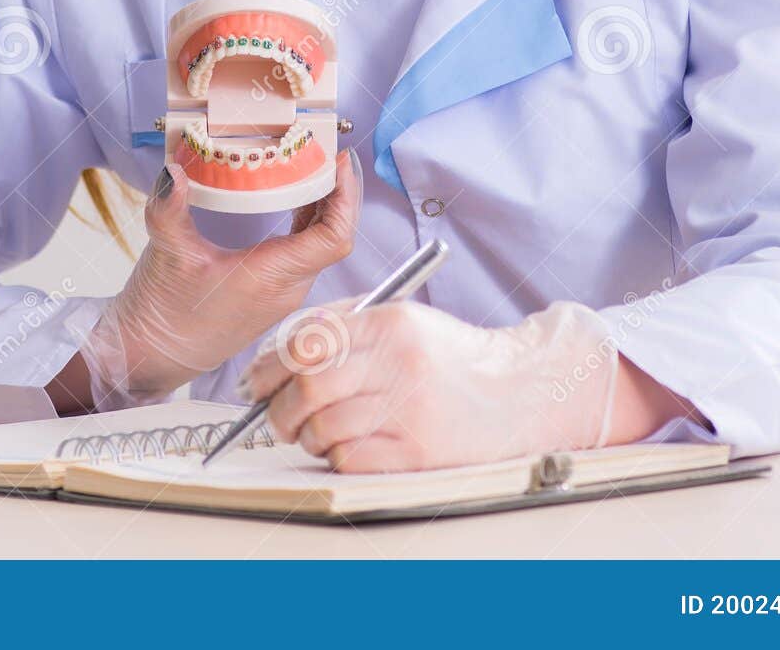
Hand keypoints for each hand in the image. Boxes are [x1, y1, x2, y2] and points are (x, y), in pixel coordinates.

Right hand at [77, 149, 359, 408]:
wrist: (152, 356)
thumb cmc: (163, 314)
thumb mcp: (166, 254)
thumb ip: (169, 207)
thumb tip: (172, 170)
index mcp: (272, 278)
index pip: (334, 238)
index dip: (346, 197)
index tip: (340, 160)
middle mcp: (287, 287)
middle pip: (334, 235)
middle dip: (338, 191)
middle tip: (326, 149)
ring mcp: (281, 291)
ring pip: (320, 242)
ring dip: (324, 204)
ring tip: (314, 163)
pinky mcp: (270, 291)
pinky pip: (303, 250)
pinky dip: (306, 219)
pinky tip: (293, 195)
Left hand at [239, 296, 617, 472]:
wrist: (521, 391)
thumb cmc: (451, 357)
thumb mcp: (402, 321)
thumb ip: (345, 326)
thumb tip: (281, 350)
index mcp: (390, 323)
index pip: (307, 340)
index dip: (270, 364)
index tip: (257, 380)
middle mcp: (400, 363)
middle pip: (309, 386)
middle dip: (278, 406)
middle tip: (273, 415)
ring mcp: (410, 410)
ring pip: (324, 427)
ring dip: (306, 436)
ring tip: (312, 433)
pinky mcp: (420, 453)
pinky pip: (349, 459)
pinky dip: (334, 457)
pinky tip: (344, 447)